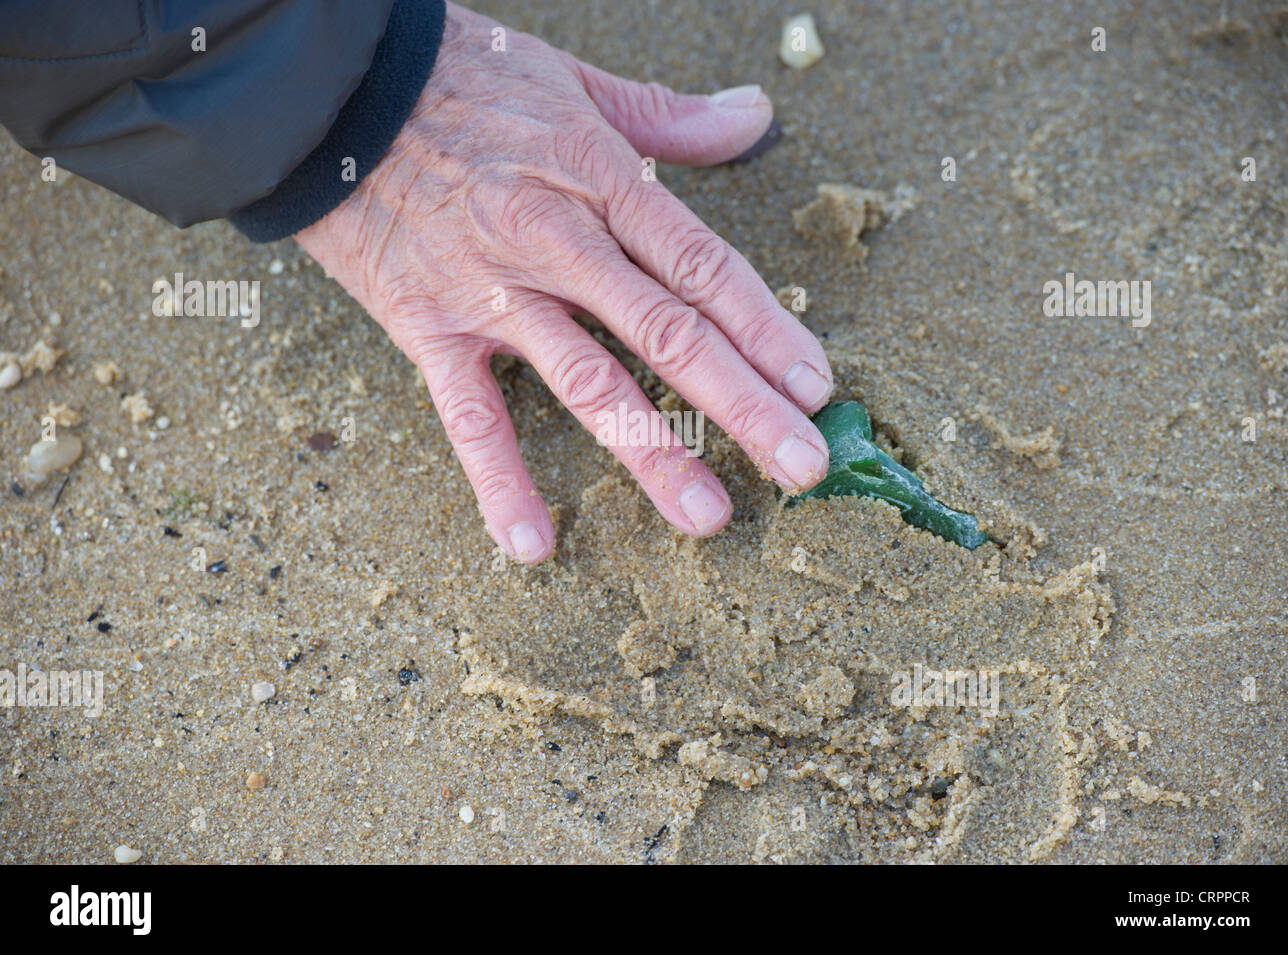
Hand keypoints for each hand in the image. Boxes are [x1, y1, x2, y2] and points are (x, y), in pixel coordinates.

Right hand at [296, 2, 832, 562]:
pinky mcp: (429, 327)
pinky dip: (499, 481)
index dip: (766, 328)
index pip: (702, 266)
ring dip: (653, 454)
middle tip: (803, 467)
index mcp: (601, 181)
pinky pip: (470, 415)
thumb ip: (667, 117)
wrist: (331, 88)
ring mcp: (493, 292)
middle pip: (668, 333)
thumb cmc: (459, 79)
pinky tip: (534, 545)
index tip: (817, 386)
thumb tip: (754, 115)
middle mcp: (558, 242)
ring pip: (587, 383)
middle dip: (744, 405)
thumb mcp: (573, 81)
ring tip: (708, 517)